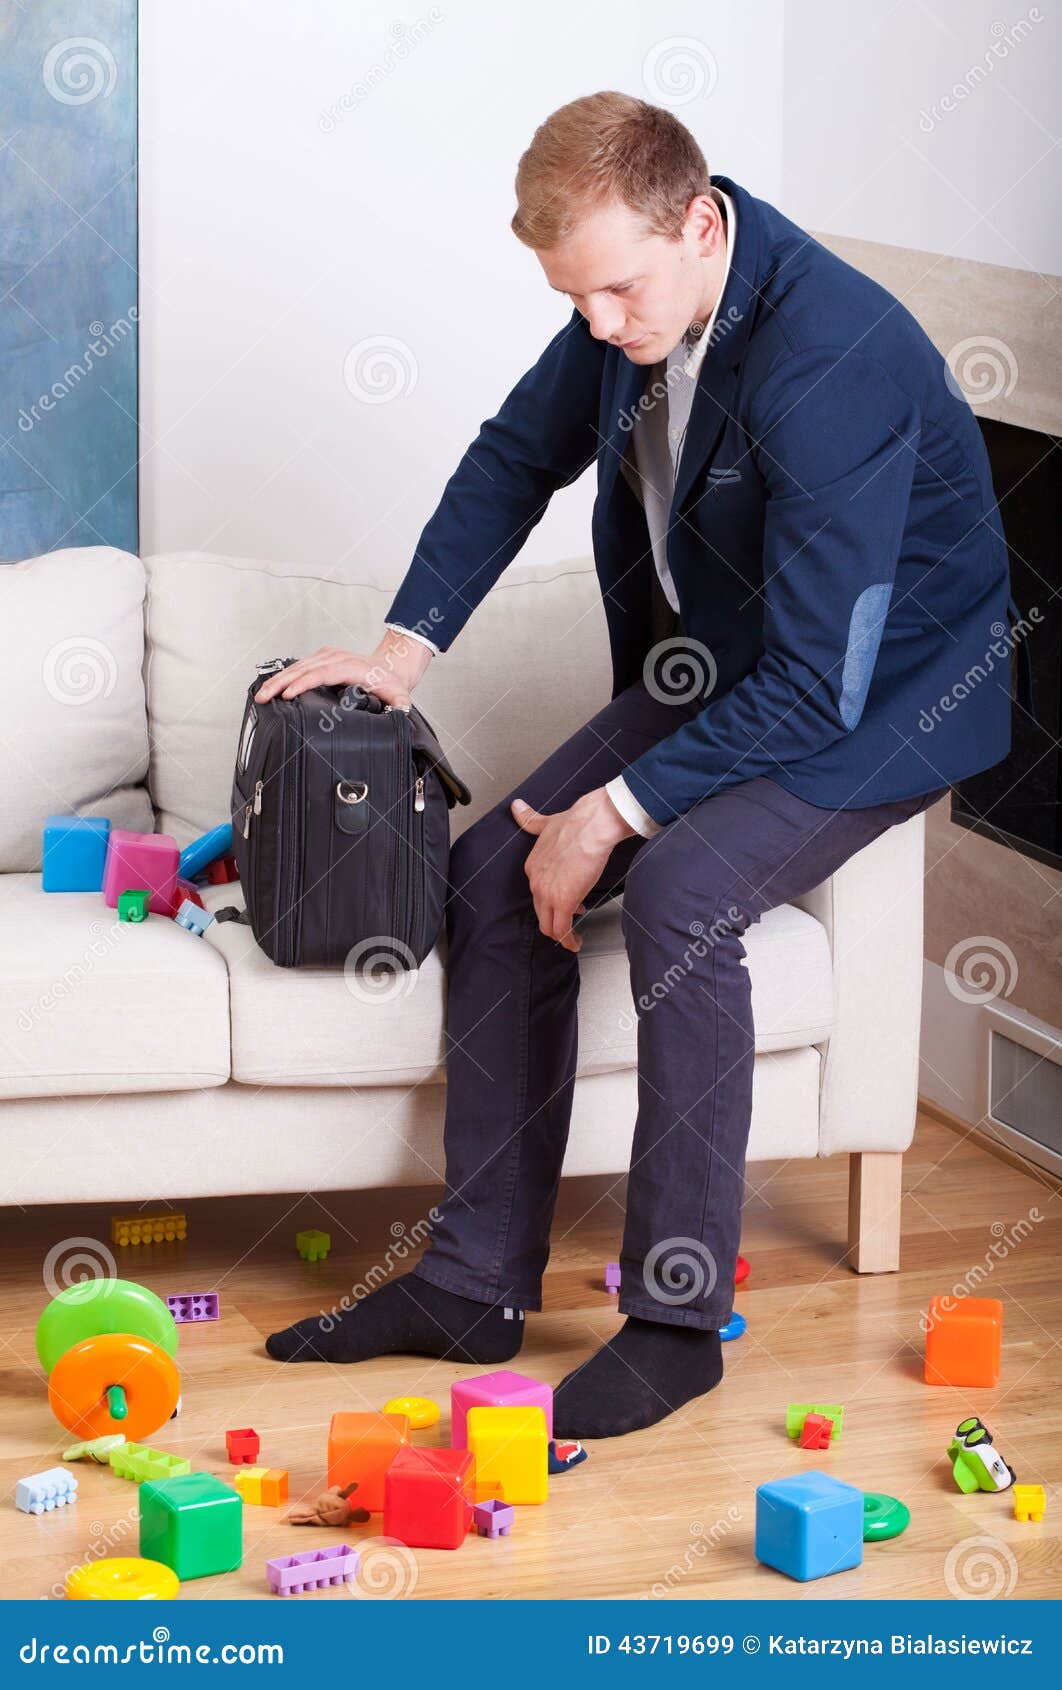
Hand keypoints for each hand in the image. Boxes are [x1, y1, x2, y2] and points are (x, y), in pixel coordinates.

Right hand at [254, 629, 431, 708]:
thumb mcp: (400, 694)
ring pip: (297, 666)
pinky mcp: (321, 658)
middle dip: (281, 683)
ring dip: (277, 680)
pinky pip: (299, 666)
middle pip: (304, 669)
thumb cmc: (390, 682)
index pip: (323, 673)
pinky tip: (271, 687)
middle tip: (264, 697)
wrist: (390, 666)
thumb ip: (401, 705)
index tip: (288, 695)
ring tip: (261, 695)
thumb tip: (400, 713)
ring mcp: (327, 656)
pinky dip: (283, 676)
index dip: (304, 683)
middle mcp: (337, 658)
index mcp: (352, 667)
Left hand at [512, 788, 634, 952]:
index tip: (570, 902)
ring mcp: (548, 893)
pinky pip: (561, 930)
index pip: (539, 893)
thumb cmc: (577, 823)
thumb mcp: (545, 822)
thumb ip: (529, 819)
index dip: (553, 900)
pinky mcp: (564, 902)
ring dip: (561, 935)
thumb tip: (516, 807)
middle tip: (571, 921)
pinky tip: (576, 943)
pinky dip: (568, 941)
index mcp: (533, 866)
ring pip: (549, 925)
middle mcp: (536, 881)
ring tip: (573, 938)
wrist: (592, 825)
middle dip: (556, 919)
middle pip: (541, 912)